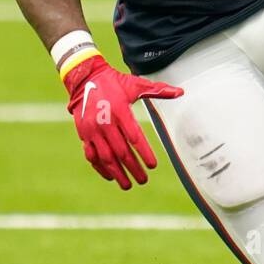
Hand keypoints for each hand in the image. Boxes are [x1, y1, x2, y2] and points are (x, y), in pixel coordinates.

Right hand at [63, 53, 182, 188]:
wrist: (85, 78)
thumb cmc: (114, 82)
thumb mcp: (136, 84)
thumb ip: (158, 90)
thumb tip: (180, 92)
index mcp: (120, 111)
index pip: (135, 138)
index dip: (144, 153)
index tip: (153, 165)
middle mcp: (105, 123)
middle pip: (121, 152)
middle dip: (133, 168)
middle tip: (143, 180)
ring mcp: (93, 130)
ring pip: (106, 157)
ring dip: (117, 173)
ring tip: (128, 185)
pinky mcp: (84, 134)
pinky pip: (91, 155)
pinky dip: (100, 168)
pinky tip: (110, 177)